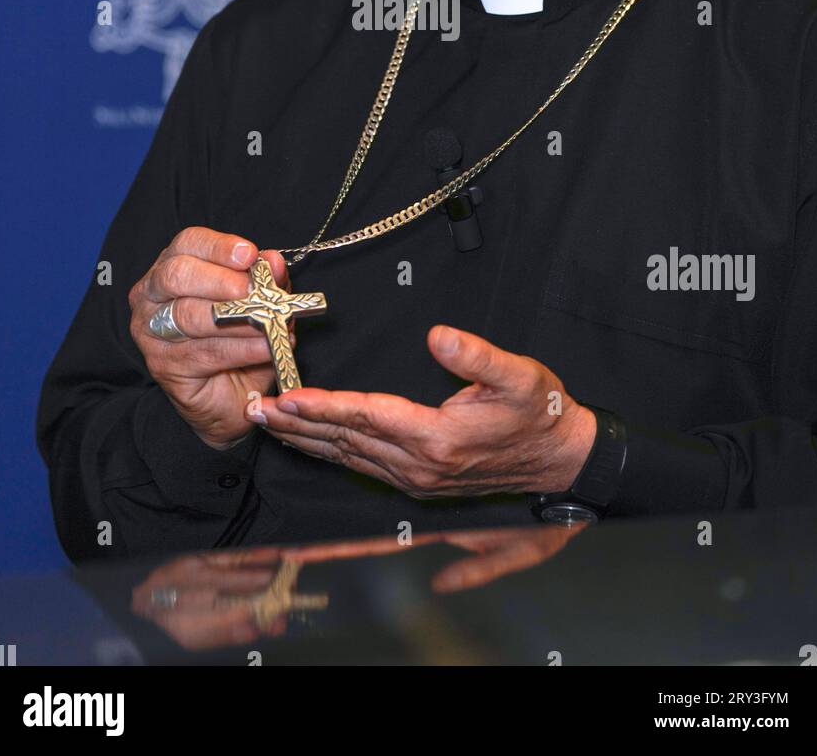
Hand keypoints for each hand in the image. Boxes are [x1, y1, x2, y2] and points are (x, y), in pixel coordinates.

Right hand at [129, 227, 294, 449]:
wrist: (231, 393)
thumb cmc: (238, 338)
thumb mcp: (258, 301)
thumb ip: (264, 280)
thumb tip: (273, 262)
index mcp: (172, 266)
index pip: (188, 243)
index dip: (218, 246)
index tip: (248, 255)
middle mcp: (152, 295)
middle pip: (177, 275)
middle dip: (220, 280)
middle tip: (252, 292)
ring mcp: (152, 332)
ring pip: (189, 315)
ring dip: (236, 319)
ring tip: (268, 322)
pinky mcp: (164, 365)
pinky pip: (205, 352)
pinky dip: (240, 348)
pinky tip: (264, 346)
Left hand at [245, 324, 595, 495]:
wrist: (559, 459)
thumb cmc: (539, 412)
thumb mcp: (519, 375)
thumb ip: (477, 356)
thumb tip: (438, 336)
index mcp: (437, 438)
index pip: (366, 416)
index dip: (324, 405)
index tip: (288, 397)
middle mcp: (419, 465)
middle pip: (345, 440)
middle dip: (297, 424)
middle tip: (257, 408)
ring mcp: (416, 477)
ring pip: (347, 457)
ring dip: (305, 440)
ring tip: (269, 423)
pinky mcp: (417, 481)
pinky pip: (361, 466)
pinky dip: (329, 453)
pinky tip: (310, 442)